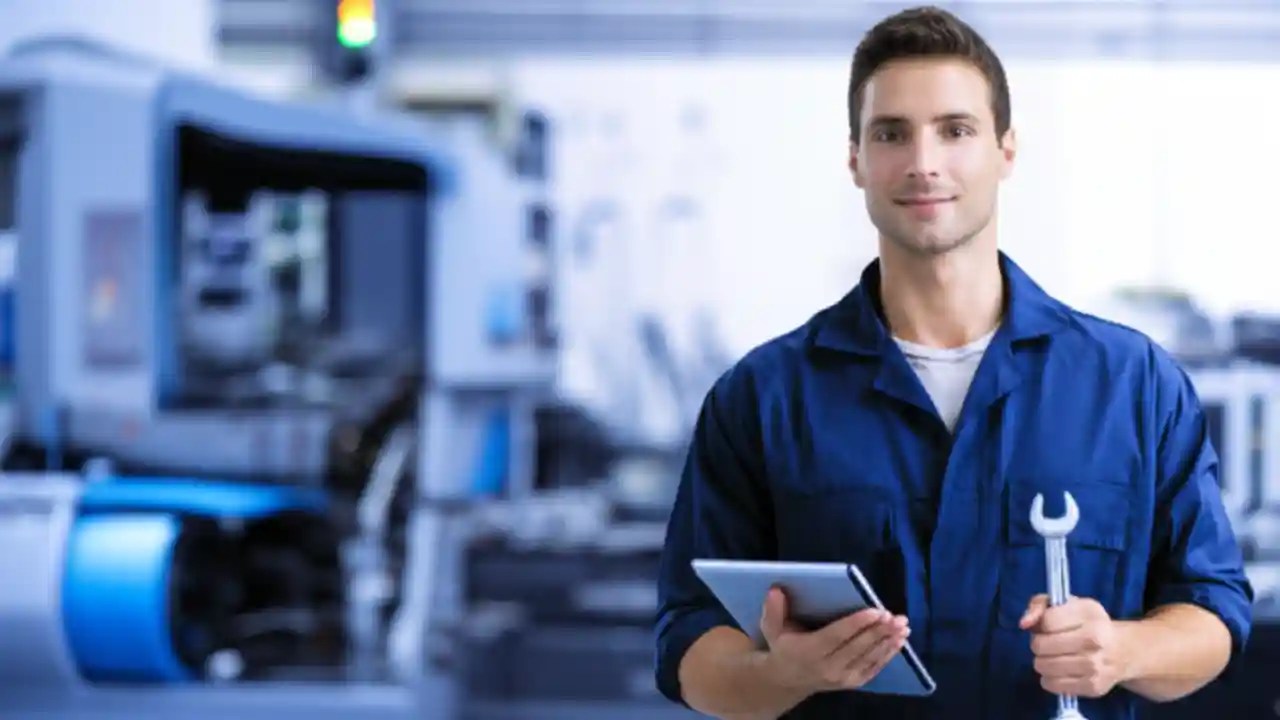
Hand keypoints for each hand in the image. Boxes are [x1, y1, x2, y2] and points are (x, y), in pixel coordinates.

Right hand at [758, 586, 909, 694]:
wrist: (787, 680)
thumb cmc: (783, 646)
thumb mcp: (771, 628)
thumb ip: (773, 610)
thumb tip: (776, 589)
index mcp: (808, 652)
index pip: (836, 636)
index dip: (857, 624)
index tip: (876, 611)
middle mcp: (826, 667)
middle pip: (857, 647)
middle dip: (879, 631)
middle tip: (896, 616)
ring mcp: (841, 678)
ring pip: (869, 658)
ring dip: (888, 642)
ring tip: (903, 626)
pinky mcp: (852, 683)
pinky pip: (873, 668)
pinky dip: (887, 655)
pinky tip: (899, 642)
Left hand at [1020, 594, 1129, 697]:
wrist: (1124, 650)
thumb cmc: (1089, 624)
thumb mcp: (1068, 604)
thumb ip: (1039, 605)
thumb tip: (1024, 624)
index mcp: (1089, 613)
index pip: (1046, 621)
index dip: (1041, 625)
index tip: (1050, 627)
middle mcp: (1095, 639)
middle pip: (1040, 645)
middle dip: (1039, 644)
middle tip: (1049, 644)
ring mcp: (1095, 665)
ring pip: (1043, 666)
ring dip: (1042, 661)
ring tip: (1054, 657)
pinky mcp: (1093, 687)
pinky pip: (1051, 684)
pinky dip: (1049, 678)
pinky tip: (1060, 671)